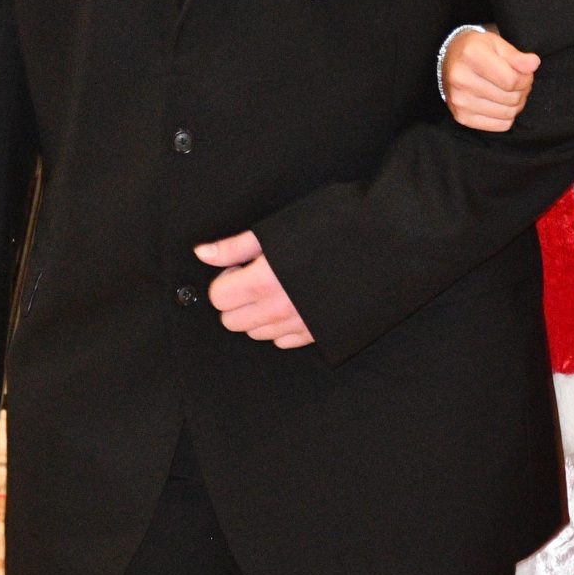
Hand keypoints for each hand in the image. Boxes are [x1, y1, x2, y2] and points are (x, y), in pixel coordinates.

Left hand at [196, 230, 313, 347]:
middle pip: (231, 321)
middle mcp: (277, 309)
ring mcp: (295, 324)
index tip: (239, 270)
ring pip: (254, 334)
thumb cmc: (319, 236)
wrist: (371, 251)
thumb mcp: (273, 233)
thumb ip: (234, 247)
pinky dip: (280, 327)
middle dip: (236, 302)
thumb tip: (202, 253)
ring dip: (257, 315)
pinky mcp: (312, 334)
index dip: (225, 281)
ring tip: (275, 291)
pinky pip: (281, 342)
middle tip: (254, 281)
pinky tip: (291, 304)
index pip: (218, 298)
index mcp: (263, 282)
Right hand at [442, 27, 539, 131]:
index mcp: (472, 55)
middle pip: (510, 98)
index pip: (512, 80)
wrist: (450, 61)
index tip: (525, 74)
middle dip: (522, 91)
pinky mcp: (461, 117)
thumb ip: (516, 56)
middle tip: (519, 83)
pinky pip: (499, 126)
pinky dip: (506, 117)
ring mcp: (459, 101)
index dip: (526, 79)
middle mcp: (461, 79)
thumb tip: (534, 64)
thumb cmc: (477, 50)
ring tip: (511, 92)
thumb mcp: (497, 44)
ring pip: (507, 114)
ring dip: (516, 105)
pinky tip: (501, 104)